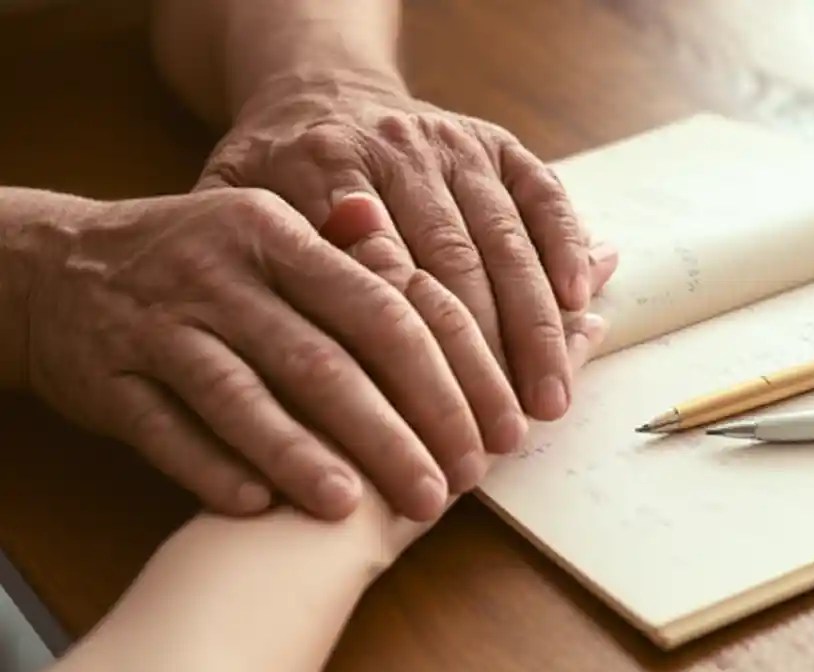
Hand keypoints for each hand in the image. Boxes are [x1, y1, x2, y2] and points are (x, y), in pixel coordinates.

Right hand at [23, 189, 538, 521]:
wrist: (56, 268)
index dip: (446, 374)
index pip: (382, 307)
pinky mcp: (108, 382)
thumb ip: (355, 260)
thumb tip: (451, 282)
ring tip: (353, 509)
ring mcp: (158, 329)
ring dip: (302, 458)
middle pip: (322, 362)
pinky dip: (211, 471)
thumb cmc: (198, 260)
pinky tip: (257, 508)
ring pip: (243, 400)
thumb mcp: (271, 234)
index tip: (491, 432)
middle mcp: (218, 276)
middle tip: (443, 490)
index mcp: (276, 233)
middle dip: (392, 432)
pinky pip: (166, 433)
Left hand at [198, 75, 599, 422]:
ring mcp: (449, 143)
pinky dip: (564, 248)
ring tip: (550, 399)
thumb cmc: (269, 181)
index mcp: (314, 169)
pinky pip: (541, 195)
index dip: (411, 360)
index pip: (377, 278)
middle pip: (449, 267)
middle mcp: (391, 149)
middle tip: (503, 436)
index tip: (432, 431)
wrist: (316, 90)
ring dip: (535, 325)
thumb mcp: (229, 219)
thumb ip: (260, 282)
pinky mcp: (494, 142)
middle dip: (483, 361)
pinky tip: (581, 304)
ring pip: (501, 241)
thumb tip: (301, 370)